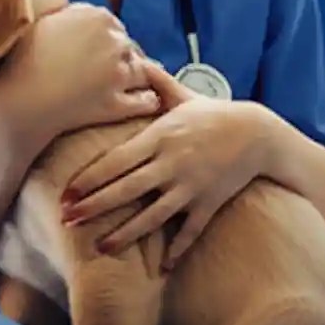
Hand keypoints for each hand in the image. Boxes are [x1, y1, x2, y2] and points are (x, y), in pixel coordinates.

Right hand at [0, 3, 159, 140]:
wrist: (15, 101)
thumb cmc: (20, 62)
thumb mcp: (43, 23)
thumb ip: (72, 16)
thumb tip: (87, 17)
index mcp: (96, 16)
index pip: (113, 26)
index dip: (103, 40)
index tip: (91, 53)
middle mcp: (113, 41)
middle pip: (128, 47)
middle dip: (118, 58)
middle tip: (98, 73)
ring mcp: (118, 74)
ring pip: (142, 71)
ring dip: (132, 79)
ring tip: (114, 88)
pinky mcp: (118, 103)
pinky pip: (147, 100)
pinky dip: (144, 101)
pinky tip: (133, 102)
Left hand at [60, 60, 271, 269]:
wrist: (259, 134)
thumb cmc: (214, 114)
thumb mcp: (182, 96)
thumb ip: (155, 81)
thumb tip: (133, 56)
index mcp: (158, 138)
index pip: (114, 161)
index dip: (87, 179)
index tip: (65, 193)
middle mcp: (171, 164)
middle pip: (125, 190)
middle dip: (94, 207)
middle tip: (67, 220)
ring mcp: (191, 187)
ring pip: (152, 216)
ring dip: (125, 234)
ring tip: (100, 247)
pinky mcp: (210, 204)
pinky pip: (190, 231)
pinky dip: (177, 249)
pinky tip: (160, 267)